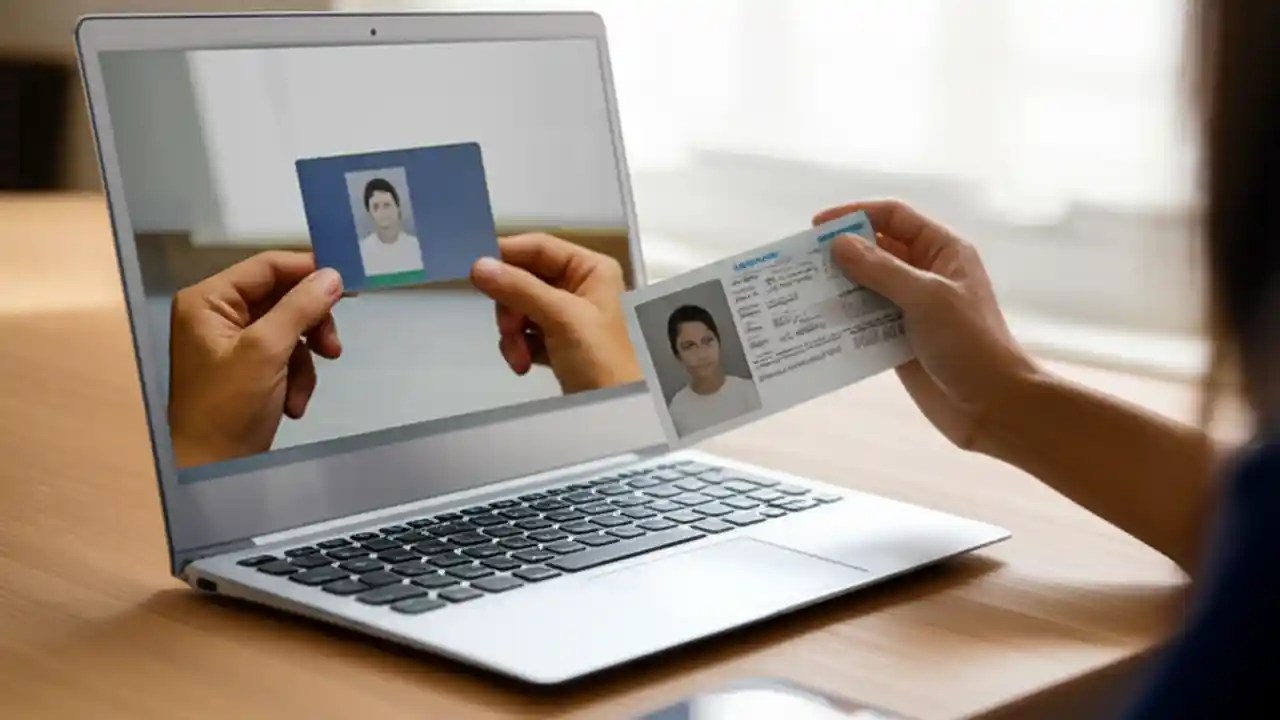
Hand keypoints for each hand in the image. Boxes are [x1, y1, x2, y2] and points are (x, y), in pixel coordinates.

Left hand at [168, 251, 343, 467]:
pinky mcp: (249, 367)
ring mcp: (234, 341)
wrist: (210, 468)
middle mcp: (219, 314)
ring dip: (305, 359)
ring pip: (291, 329)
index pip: (267, 266)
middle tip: (332, 347)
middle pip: (283, 297)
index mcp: (209, 300)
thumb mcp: (266, 352)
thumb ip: (300, 308)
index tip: (350, 281)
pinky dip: (296, 378)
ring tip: (303, 387)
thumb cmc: (228, 407)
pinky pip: (286, 355)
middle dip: (310, 326)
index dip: (309, 269)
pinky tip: (291, 403)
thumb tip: (333, 275)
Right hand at [470, 233, 641, 392]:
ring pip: (520, 308)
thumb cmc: (601, 359)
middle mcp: (580, 286)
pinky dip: (519, 348)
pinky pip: (525, 333)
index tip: (474, 270)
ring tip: (519, 358)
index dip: (506, 256)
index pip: (539, 248)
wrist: (618, 413)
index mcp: (591, 268)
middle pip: (523, 280)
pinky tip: (524, 365)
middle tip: (509, 330)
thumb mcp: (561, 317)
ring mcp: (568, 315)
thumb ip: (519, 288)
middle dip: (510, 308)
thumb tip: (478, 265)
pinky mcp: (559, 342)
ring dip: (512, 333)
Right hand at [817, 200, 1037, 448]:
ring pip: (865, 287)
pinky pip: (864, 322)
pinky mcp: (899, 340)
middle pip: (875, 250)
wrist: (994, 406)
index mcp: (942, 251)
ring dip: (837, 289)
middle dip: (840, 254)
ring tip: (802, 293)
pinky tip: (816, 325)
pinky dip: (842, 321)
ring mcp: (911, 308)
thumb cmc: (971, 344)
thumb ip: (881, 270)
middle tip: (801, 263)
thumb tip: (838, 244)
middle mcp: (925, 274)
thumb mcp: (927, 298)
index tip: (817, 226)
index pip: (893, 218)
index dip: (855, 215)